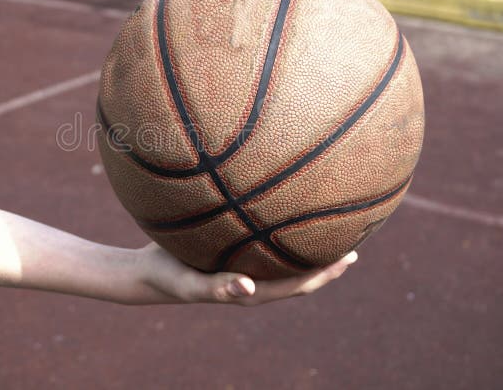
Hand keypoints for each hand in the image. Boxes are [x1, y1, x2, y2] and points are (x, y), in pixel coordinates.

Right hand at [134, 242, 357, 305]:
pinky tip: (287, 211)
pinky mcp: (235, 254)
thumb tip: (248, 287)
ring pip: (286, 260)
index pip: (298, 285)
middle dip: (328, 263)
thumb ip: (218, 287)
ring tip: (330, 226)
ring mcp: (246, 268)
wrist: (148, 271)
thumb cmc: (169, 276)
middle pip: (300, 275)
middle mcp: (255, 280)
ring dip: (309, 250)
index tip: (349, 257)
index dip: (325, 274)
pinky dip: (283, 234)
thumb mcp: (190, 283)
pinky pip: (267, 245)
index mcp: (252, 291)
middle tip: (355, 243)